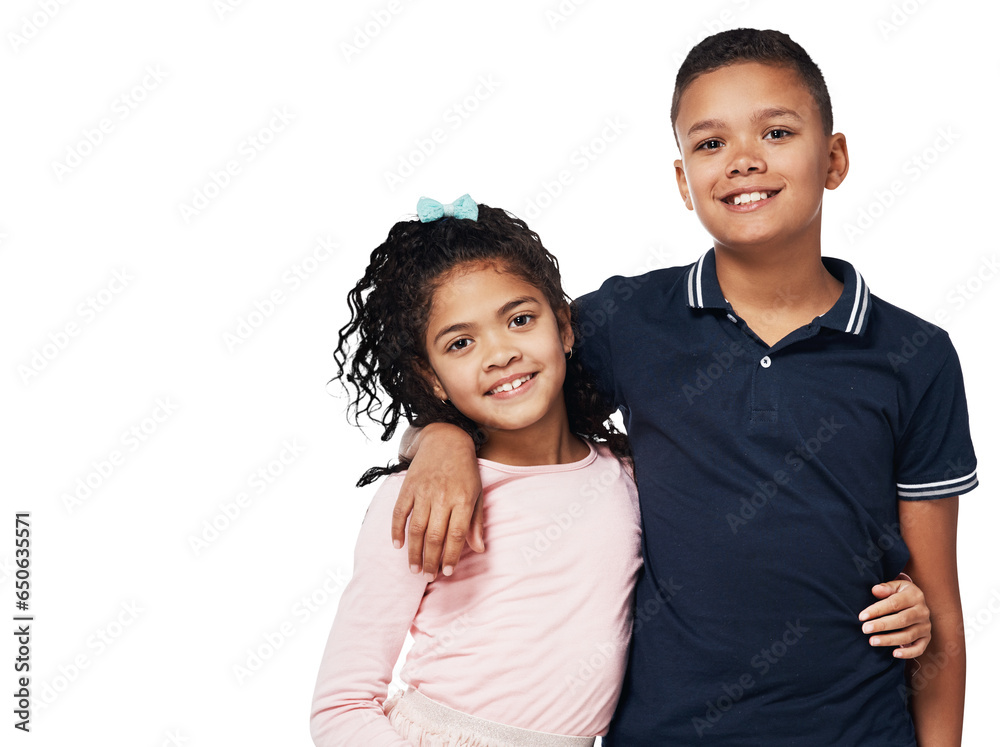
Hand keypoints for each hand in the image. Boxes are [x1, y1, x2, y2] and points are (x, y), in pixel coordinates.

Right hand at [391, 423, 482, 579]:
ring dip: (414, 552)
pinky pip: (399, 512)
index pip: (456, 535)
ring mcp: (423, 491)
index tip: (447, 572)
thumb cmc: (465, 470)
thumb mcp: (477, 493)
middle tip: (429, 576)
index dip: (451, 556)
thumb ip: (476, 522)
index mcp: (462, 499)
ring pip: (416, 528)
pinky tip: (398, 545)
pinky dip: (396, 530)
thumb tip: (479, 549)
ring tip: (415, 569)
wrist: (445, 439)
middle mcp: (442, 496)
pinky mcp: (408, 487)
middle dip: (431, 560)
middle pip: (434, 536)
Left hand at [858, 574, 930, 657]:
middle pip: (901, 620)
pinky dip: (908, 653)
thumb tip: (875, 590)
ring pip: (908, 635)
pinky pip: (919, 648)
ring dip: (889, 640)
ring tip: (872, 641)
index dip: (877, 610)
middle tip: (865, 629)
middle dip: (881, 625)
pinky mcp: (926, 638)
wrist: (917, 602)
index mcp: (914, 596)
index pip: (894, 603)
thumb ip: (885, 588)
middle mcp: (922, 611)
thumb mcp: (895, 586)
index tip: (862, 617)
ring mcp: (925, 626)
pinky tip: (894, 654)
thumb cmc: (900, 594)